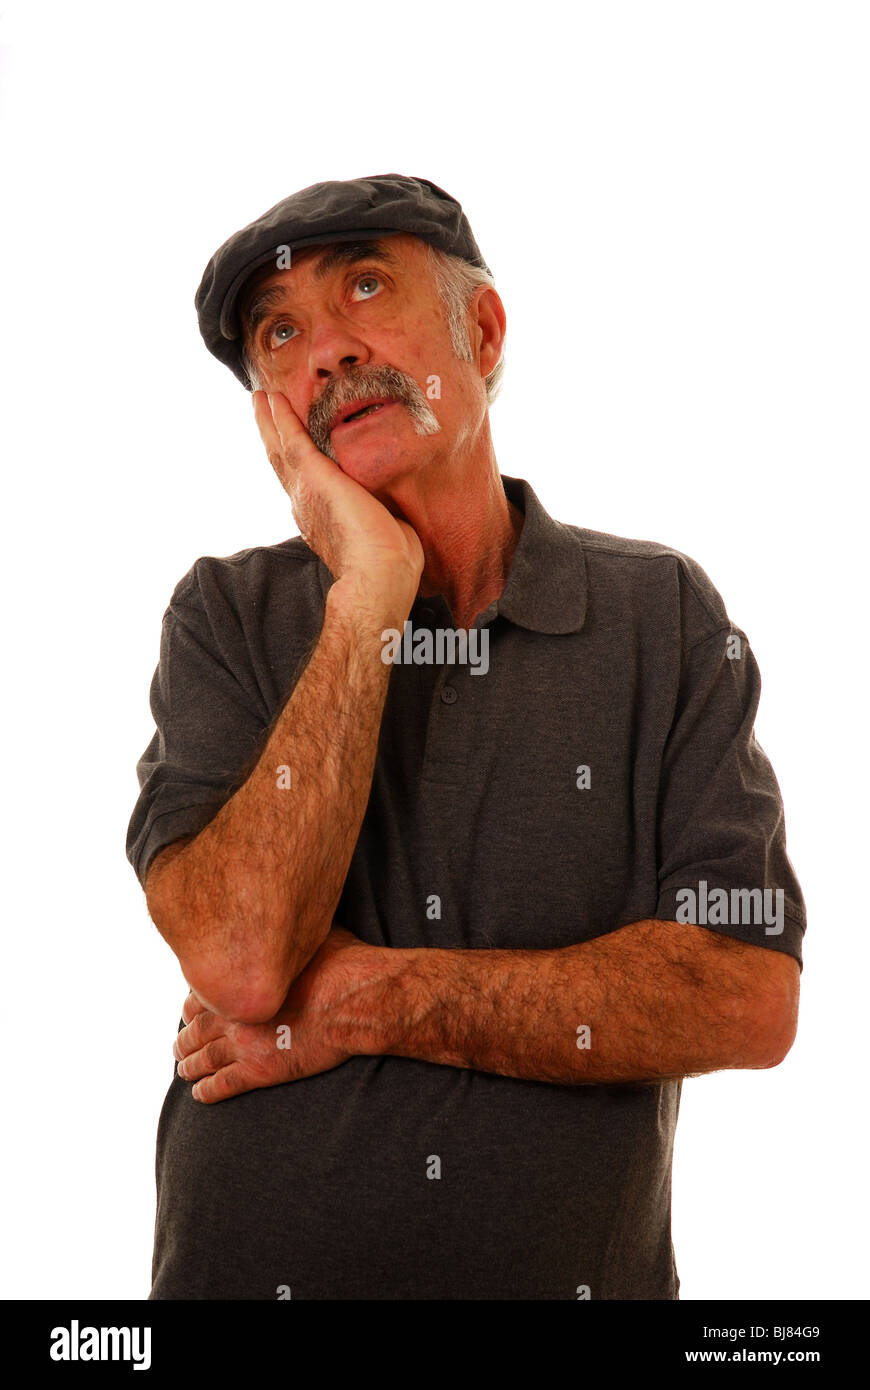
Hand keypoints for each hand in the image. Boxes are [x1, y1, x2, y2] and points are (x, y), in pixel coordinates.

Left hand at [172, 925, 383, 1103]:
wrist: (356, 1002)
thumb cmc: (341, 964)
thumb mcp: (311, 936)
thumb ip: (290, 937)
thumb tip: (294, 921)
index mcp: (240, 980)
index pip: (200, 994)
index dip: (193, 1003)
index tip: (192, 1008)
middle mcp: (233, 1013)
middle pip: (194, 1029)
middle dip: (185, 1037)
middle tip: (180, 1043)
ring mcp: (244, 1044)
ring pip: (203, 1059)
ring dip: (189, 1065)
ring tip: (184, 1069)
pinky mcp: (260, 1072)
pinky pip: (222, 1086)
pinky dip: (206, 1091)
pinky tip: (199, 1094)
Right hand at [253, 389, 423, 591]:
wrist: (380, 574)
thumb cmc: (392, 566)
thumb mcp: (385, 532)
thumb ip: (381, 516)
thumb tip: (394, 511)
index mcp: (322, 519)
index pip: (305, 485)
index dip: (295, 464)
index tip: (290, 447)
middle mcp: (305, 505)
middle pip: (282, 463)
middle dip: (271, 436)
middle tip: (261, 411)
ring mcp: (305, 491)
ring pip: (279, 449)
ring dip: (269, 422)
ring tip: (260, 398)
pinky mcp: (313, 477)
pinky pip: (292, 439)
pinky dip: (281, 418)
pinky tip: (273, 399)